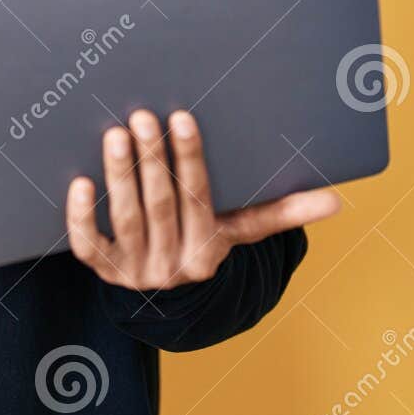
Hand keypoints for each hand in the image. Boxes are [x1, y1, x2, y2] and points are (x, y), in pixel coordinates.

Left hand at [65, 108, 342, 290]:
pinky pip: (87, 245)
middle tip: (142, 115)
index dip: (190, 158)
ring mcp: (134, 269)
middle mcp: (171, 264)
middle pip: (161, 205)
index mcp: (207, 251)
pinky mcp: (102, 270)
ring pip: (124, 219)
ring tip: (114, 134)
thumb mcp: (240, 230)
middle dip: (152, 159)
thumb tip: (336, 202)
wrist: (166, 298)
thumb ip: (281, 213)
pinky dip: (79, 216)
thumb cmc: (203, 240)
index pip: (199, 199)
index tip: (183, 117)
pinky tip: (77, 181)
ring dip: (119, 175)